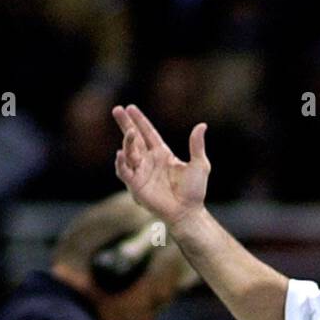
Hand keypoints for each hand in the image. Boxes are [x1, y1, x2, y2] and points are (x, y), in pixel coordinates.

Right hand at [112, 104, 209, 227]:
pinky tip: (120, 154)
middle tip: (117, 110)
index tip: (130, 107)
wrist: (188, 212)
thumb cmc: (194, 191)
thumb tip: (202, 125)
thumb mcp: (199, 164)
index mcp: (162, 154)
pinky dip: (121, 163)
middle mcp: (149, 161)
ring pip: (128, 153)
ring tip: (130, 132)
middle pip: (134, 139)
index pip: (148, 133)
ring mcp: (141, 173)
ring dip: (127, 142)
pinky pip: (124, 172)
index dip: (139, 120)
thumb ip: (196, 145)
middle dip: (125, 124)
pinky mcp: (136, 186)